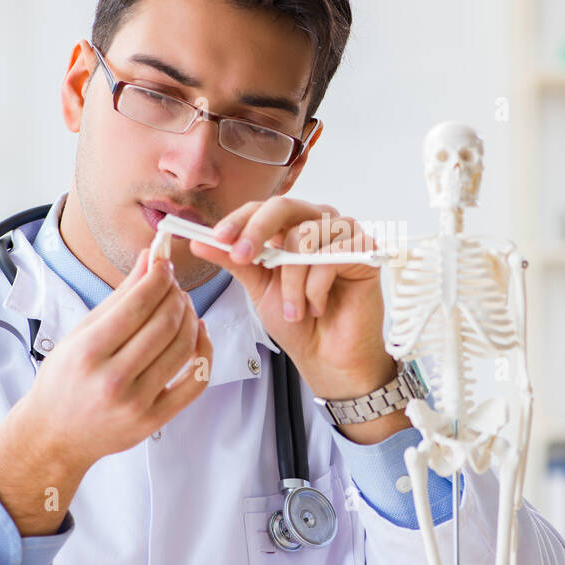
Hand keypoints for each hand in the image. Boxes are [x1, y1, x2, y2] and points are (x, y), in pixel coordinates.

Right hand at [0, 248, 212, 478]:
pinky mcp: (155, 420)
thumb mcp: (80, 333)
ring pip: (183, 348)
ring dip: (191, 318)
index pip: (138, 304)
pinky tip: (199, 334)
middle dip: (176, 295)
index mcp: (89, 352)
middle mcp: (113, 379)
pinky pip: (196, 382)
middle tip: (174, 285)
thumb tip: (148, 259)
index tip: (164, 264)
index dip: (159, 278)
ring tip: (184, 306)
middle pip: (165, 323)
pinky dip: (204, 352)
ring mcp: (137, 403)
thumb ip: (118, 297)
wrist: (55, 435)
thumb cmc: (63, 381)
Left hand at [188, 195, 396, 402]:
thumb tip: (198, 240)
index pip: (261, 209)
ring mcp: (343, 234)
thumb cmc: (298, 322)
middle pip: (283, 207)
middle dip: (256, 231)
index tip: (217, 238)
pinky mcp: (366, 250)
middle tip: (242, 257)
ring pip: (303, 238)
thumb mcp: (259, 288)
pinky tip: (319, 307)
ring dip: (291, 282)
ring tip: (296, 310)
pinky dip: (316, 289)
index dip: (238, 220)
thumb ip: (234, 262)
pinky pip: (330, 258)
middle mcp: (318, 223)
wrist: (327, 357)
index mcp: (291, 228)